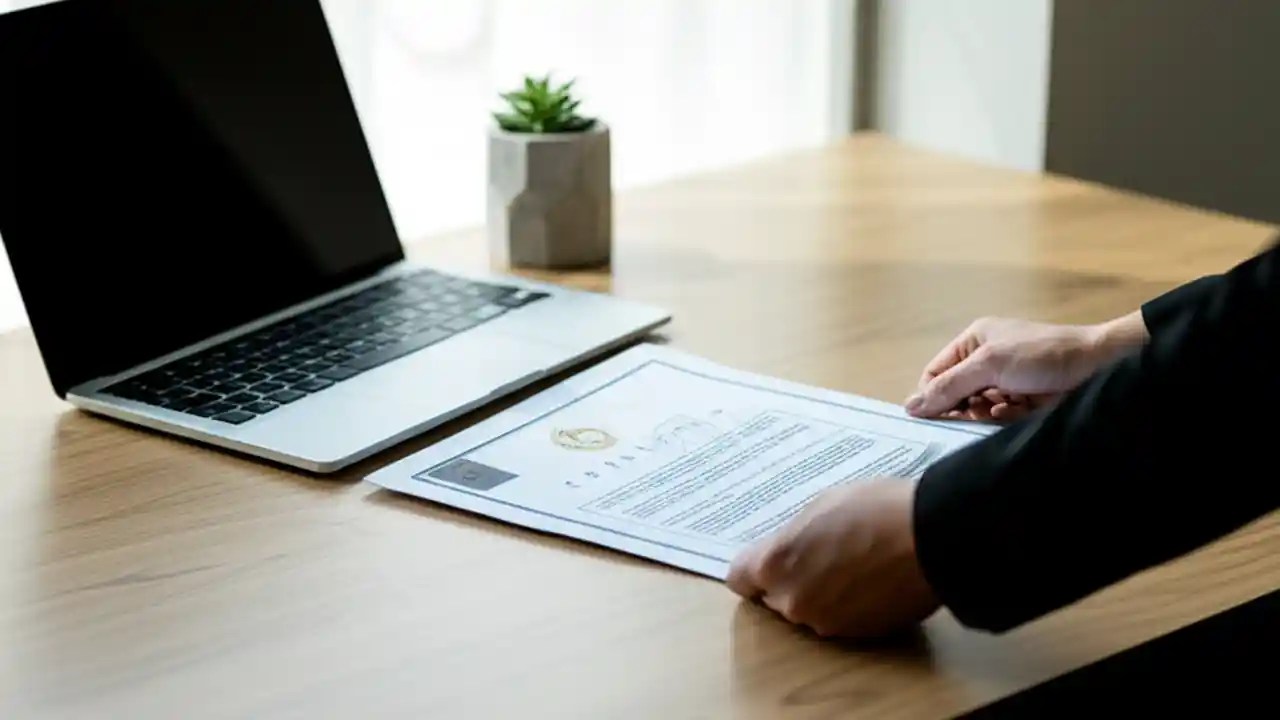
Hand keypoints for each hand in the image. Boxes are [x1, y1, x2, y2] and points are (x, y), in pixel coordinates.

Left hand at [726, 478, 938, 638]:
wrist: (932, 538)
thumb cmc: (875, 511)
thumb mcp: (819, 507)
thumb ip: (793, 537)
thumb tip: (789, 550)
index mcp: (775, 563)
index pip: (739, 578)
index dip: (753, 569)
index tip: (770, 560)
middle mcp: (793, 601)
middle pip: (774, 597)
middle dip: (790, 581)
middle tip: (820, 556)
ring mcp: (825, 623)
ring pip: (808, 611)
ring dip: (821, 595)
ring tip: (854, 566)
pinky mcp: (857, 637)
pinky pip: (839, 622)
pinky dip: (848, 607)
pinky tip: (871, 583)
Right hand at [905, 312, 1148, 421]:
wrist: (1097, 368)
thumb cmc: (1042, 355)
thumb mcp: (989, 365)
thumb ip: (948, 386)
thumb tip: (910, 407)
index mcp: (974, 342)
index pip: (935, 372)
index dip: (930, 394)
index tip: (928, 418)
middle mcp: (987, 360)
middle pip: (954, 393)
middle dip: (959, 406)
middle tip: (966, 416)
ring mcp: (1006, 382)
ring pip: (976, 409)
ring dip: (983, 413)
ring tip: (998, 409)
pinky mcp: (1023, 402)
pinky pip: (999, 417)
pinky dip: (1002, 418)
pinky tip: (1014, 412)